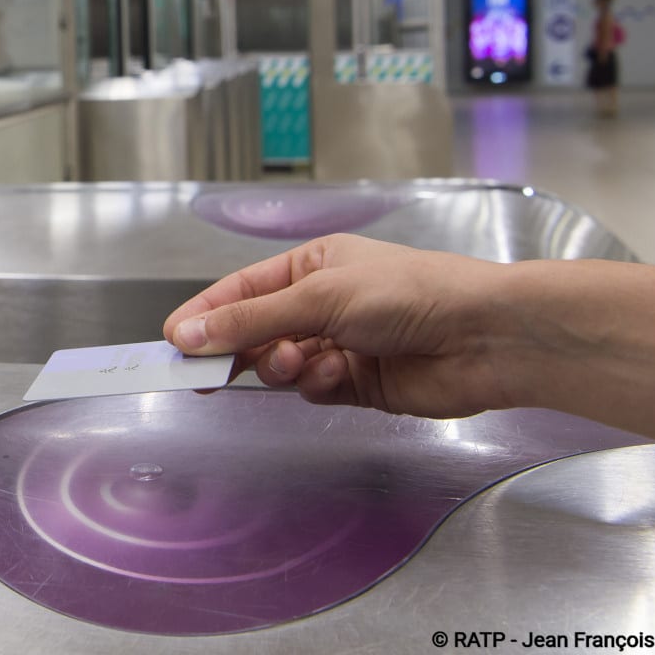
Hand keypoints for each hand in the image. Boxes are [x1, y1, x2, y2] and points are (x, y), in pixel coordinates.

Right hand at [163, 234, 518, 418]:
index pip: (241, 291)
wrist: (483, 337)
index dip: (205, 316)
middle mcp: (322, 304)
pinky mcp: (358, 385)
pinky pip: (313, 388)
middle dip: (236, 349)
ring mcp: (339, 345)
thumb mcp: (319, 296)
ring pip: (281, 365)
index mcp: (312, 265)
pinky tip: (336, 374)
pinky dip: (316, 383)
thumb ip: (250, 321)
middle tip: (204, 375)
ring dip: (282, 366)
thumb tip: (188, 335)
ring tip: (300, 361)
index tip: (172, 343)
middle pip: (255, 332)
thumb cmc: (408, 293)